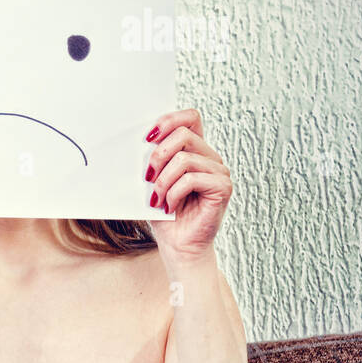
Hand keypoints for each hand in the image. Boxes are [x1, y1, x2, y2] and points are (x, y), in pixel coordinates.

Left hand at [144, 109, 230, 265]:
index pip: (190, 118)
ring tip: (157, 199)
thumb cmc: (164, 213)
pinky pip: (191, 179)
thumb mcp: (152, 181)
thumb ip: (152, 158)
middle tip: (147, 178)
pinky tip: (169, 206)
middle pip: (183, 134)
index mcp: (195, 151)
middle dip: (157, 156)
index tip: (146, 138)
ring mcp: (219, 172)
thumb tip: (139, 140)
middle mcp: (210, 158)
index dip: (168, 121)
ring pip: (184, 159)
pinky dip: (173, 193)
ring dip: (163, 182)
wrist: (177, 245)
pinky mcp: (222, 188)